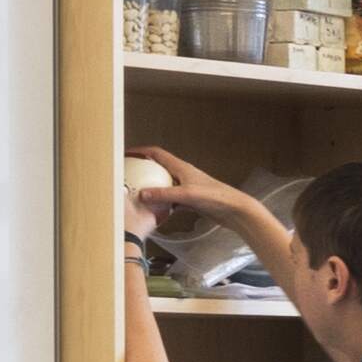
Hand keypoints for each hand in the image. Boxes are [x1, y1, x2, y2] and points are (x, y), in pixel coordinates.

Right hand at [129, 146, 265, 234]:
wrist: (234, 210)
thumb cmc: (215, 197)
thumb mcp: (186, 194)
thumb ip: (164, 194)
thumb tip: (141, 194)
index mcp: (181, 167)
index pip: (157, 154)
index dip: (142, 151)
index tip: (127, 154)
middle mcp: (183, 175)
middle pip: (159, 168)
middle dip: (144, 169)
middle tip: (129, 176)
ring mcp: (187, 188)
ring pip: (164, 185)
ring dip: (152, 187)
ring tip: (137, 193)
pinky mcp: (191, 200)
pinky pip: (171, 199)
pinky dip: (161, 202)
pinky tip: (154, 210)